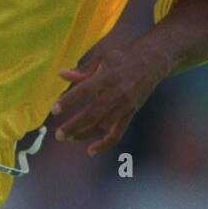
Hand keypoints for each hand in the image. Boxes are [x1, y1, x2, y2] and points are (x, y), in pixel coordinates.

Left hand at [51, 43, 167, 155]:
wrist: (154, 61)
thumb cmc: (123, 58)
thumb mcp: (102, 58)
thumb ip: (82, 70)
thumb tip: (61, 74)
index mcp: (107, 76)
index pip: (85, 90)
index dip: (69, 100)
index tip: (54, 110)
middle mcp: (117, 92)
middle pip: (93, 114)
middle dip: (74, 126)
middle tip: (58, 135)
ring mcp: (125, 105)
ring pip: (103, 125)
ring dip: (84, 134)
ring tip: (68, 137)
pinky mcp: (131, 113)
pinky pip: (118, 132)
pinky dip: (105, 144)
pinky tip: (91, 150)